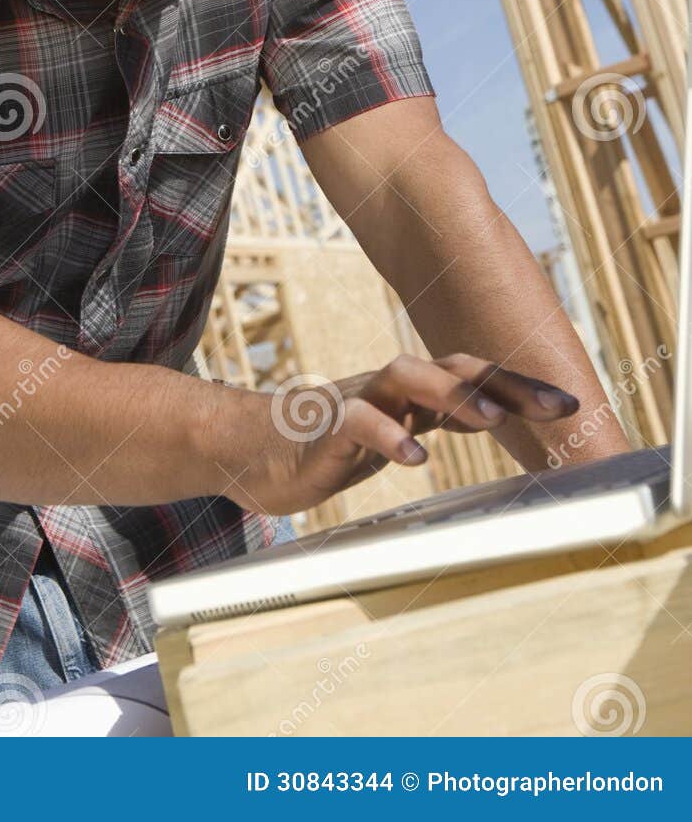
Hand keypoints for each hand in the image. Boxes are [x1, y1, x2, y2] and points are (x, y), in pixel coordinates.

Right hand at [221, 352, 579, 515]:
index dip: (520, 386)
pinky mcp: (323, 428)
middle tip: (555, 406)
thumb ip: (437, 419)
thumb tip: (497, 415)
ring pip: (406, 376)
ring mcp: (355, 401)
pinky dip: (387, 434)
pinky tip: (414, 456)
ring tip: (491, 418)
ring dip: (452, 393)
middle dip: (505, 382)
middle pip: (451, 366)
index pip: (472, 375)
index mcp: (410, 393)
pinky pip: (357, 421)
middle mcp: (388, 387)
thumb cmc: (328, 444)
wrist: (252, 450)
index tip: (569, 404)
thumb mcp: (394, 433)